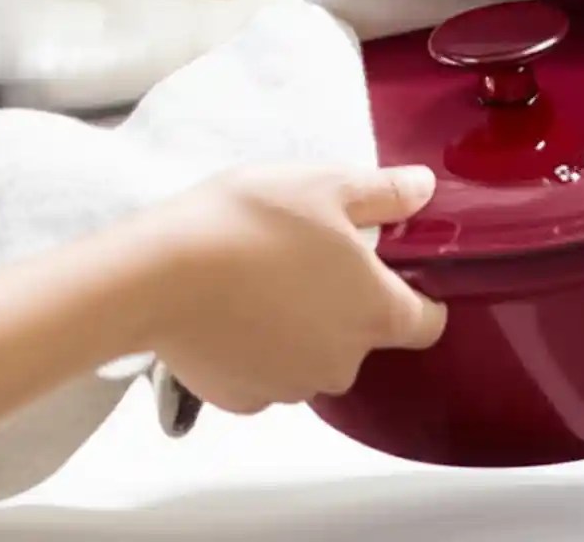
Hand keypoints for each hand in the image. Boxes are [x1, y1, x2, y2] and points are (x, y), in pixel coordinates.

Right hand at [146, 164, 444, 415]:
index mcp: (378, 313)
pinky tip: (229, 313)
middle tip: (306, 258)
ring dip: (299, 328)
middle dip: (344, 304)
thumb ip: (384, 192)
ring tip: (260, 281)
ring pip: (313, 357)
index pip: (428, 323)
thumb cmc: (250, 224)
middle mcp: (345, 363)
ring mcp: (293, 385)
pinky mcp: (243, 397)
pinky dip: (255, 349)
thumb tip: (423, 188)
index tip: (389, 272)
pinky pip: (265, 374)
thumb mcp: (326, 185)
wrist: (155, 274)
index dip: (418, 298)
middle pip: (364, 337)